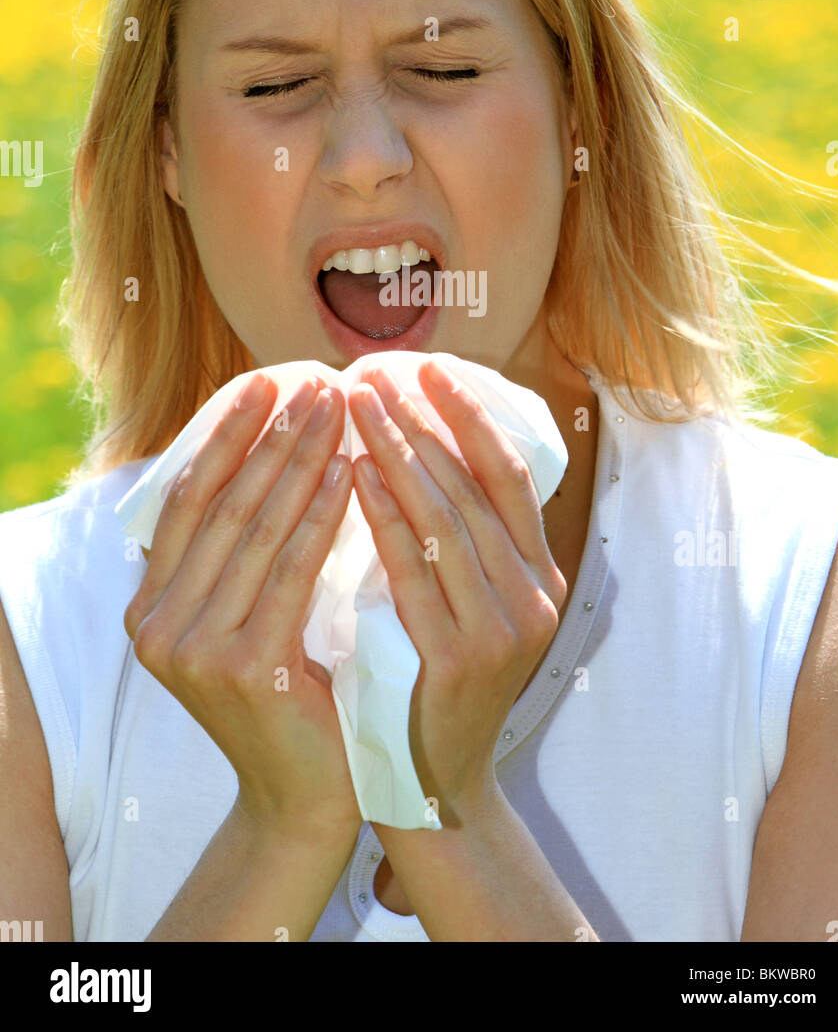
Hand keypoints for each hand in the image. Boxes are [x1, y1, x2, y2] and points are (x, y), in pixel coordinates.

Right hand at [123, 372, 362, 839]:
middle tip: (312, 381)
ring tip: (335, 410)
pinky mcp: (241, 667)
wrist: (307, 795)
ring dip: (298, 461)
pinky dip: (319, 517)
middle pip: (221, 504)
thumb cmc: (294, 695)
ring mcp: (192, 649)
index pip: (187, 498)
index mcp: (151, 606)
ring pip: (254, 530)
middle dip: (270, 437)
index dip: (225, 435)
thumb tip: (272, 451)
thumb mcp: (250, 616)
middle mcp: (156, 624)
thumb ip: (243, 554)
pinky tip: (348, 474)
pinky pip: (289, 572)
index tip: (266, 381)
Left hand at [347, 360, 567, 824]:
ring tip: (358, 407)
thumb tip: (413, 447)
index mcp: (541, 575)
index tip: (429, 368)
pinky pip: (416, 570)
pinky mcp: (464, 658)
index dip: (471, 415)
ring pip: (449, 518)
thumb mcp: (465, 605)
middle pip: (477, 485)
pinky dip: (385, 516)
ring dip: (400, 454)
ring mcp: (506, 628)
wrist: (435, 788)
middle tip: (375, 374)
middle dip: (423, 422)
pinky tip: (353, 476)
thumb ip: (457, 541)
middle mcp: (536, 595)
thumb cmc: (431, 684)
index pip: (512, 474)